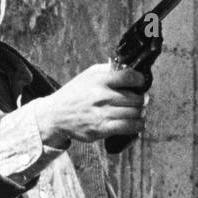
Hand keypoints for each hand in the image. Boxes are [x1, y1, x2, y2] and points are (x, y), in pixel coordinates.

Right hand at [32, 64, 148, 147]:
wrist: (56, 114)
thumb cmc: (74, 94)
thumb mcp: (88, 75)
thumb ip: (107, 70)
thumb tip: (127, 68)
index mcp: (99, 80)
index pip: (129, 76)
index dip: (140, 80)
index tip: (141, 83)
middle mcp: (102, 96)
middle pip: (135, 98)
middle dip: (142, 99)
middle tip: (141, 100)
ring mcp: (102, 113)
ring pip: (135, 113)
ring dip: (140, 113)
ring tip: (139, 111)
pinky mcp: (102, 129)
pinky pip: (129, 127)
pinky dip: (137, 125)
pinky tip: (137, 123)